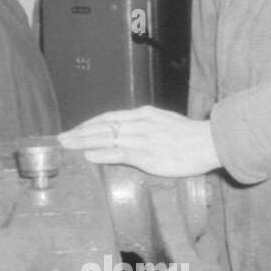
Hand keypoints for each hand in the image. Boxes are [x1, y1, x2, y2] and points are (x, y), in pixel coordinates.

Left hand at [58, 107, 220, 177]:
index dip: (89, 124)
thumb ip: (145, 126)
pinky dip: (100, 154)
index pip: (108, 117)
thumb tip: (128, 133)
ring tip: (66, 146)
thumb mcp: (164, 122)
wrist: (210, 142)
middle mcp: (138, 123)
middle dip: (79, 132)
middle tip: (60, 138)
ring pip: (104, 138)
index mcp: (143, 115)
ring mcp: (140, 139)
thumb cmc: (190, 135)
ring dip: (82, 142)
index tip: (75, 129)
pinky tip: (87, 156)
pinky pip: (117, 153)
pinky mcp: (145, 155)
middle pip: (101, 126)